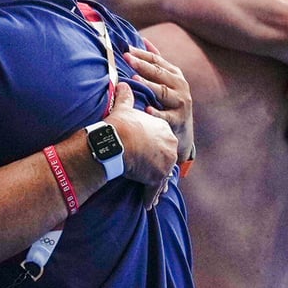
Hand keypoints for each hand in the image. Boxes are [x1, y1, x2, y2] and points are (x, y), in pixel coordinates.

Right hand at [105, 81, 177, 207]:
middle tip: (152, 176)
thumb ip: (126, 97)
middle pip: (166, 160)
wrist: (117, 140)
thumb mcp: (124, 108)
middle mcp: (170, 145)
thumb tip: (122, 84)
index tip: (151, 155)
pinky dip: (151, 197)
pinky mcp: (158, 177)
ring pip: (162, 177)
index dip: (156, 150)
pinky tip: (148, 203)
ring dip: (157, 186)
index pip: (162, 142)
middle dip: (160, 169)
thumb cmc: (119, 125)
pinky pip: (155, 190)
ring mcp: (166, 162)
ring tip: (153, 194)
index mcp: (164, 129)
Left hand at [125, 44, 194, 162]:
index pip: (157, 60)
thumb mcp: (167, 80)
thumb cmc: (170, 102)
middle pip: (159, 73)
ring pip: (163, 92)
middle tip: (127, 59)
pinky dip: (157, 114)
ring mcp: (181, 102)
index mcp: (175, 74)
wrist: (182, 131)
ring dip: (149, 85)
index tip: (127, 50)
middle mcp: (180, 85)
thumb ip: (157, 62)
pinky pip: (167, 116)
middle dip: (142, 65)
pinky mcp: (179, 119)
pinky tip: (147, 110)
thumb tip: (143, 41)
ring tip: (135, 79)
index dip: (142, 54)